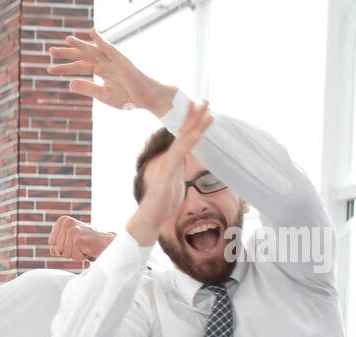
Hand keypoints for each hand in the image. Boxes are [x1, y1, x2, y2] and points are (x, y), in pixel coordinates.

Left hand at [47, 27, 175, 115]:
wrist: (146, 99)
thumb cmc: (128, 98)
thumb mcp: (103, 95)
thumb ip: (87, 88)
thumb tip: (69, 83)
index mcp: (101, 71)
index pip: (79, 67)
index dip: (64, 68)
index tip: (49, 69)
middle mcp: (105, 63)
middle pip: (82, 56)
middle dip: (67, 54)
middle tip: (50, 51)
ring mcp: (113, 60)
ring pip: (93, 51)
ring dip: (80, 45)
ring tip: (66, 40)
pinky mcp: (122, 60)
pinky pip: (110, 48)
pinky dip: (101, 40)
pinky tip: (92, 32)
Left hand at [49, 216, 115, 262]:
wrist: (107, 242)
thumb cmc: (88, 243)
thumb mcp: (70, 243)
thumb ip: (58, 246)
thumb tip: (52, 250)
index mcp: (63, 221)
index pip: (52, 242)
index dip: (62, 247)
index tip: (74, 242)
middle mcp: (67, 223)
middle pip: (57, 249)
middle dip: (69, 252)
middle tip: (81, 245)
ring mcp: (72, 230)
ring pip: (65, 254)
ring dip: (76, 255)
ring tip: (85, 247)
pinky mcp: (78, 239)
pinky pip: (74, 257)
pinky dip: (82, 257)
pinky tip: (88, 249)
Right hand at [126, 100, 213, 244]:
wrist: (149, 218)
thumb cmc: (162, 204)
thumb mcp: (174, 182)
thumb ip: (177, 170)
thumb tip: (181, 164)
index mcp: (172, 160)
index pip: (183, 137)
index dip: (192, 122)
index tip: (200, 108)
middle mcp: (169, 159)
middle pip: (183, 133)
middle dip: (195, 116)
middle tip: (205, 100)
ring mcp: (167, 165)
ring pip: (183, 140)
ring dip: (195, 125)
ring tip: (206, 111)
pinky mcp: (166, 173)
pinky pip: (180, 155)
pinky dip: (188, 143)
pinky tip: (196, 133)